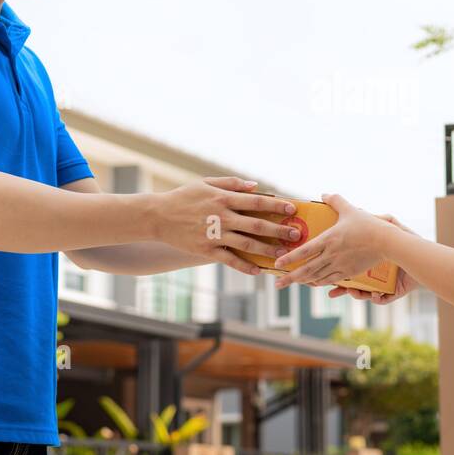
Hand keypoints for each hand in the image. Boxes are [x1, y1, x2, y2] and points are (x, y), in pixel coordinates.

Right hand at [151, 177, 302, 274]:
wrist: (158, 216)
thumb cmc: (183, 197)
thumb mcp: (205, 183)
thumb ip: (231, 183)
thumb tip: (256, 186)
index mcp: (223, 198)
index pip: (256, 202)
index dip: (276, 206)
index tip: (292, 209)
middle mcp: (222, 217)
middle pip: (256, 225)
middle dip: (279, 230)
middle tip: (295, 235)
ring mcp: (215, 235)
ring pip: (247, 244)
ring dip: (267, 250)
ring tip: (282, 255)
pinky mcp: (206, 250)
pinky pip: (229, 260)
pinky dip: (244, 267)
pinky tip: (257, 271)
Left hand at [271, 194, 388, 288]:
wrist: (386, 242)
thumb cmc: (368, 224)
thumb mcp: (349, 210)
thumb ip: (335, 201)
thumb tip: (324, 194)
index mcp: (329, 239)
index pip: (304, 251)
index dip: (289, 259)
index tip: (277, 264)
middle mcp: (332, 255)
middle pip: (307, 269)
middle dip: (290, 278)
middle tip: (277, 284)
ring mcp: (340, 265)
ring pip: (317, 277)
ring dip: (303, 281)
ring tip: (291, 283)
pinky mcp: (349, 272)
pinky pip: (330, 280)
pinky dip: (319, 282)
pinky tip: (312, 283)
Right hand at [327, 214, 419, 303]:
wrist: (424, 253)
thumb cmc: (407, 238)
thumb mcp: (392, 225)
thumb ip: (378, 218)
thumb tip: (361, 209)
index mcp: (369, 261)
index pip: (349, 268)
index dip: (337, 272)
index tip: (326, 272)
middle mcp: (375, 276)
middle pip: (352, 284)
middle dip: (341, 289)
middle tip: (331, 292)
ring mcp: (383, 285)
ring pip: (365, 295)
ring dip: (357, 295)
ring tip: (352, 293)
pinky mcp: (394, 293)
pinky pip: (383, 299)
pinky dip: (378, 299)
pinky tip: (375, 296)